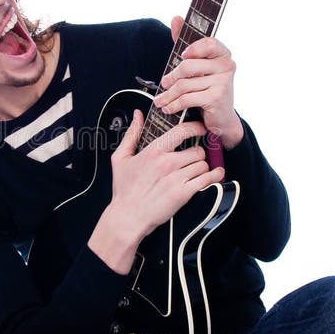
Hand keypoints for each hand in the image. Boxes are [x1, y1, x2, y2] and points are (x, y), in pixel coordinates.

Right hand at [87, 108, 224, 272]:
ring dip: (202, 167)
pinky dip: (213, 177)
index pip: (181, 131)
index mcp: (153, 152)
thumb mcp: (121, 158)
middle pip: (197, 150)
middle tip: (194, 159)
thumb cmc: (124, 190)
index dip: (195, 127)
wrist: (128, 217)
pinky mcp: (183, 193)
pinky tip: (213, 176)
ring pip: (203, 164)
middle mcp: (166, 163)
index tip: (200, 128)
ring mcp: (176, 178)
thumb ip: (132, 134)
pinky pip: (206, 179)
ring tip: (196, 171)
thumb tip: (137, 116)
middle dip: (198, 154)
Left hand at [152, 16, 243, 148]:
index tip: (182, 55)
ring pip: (185, 84)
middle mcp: (227, 66)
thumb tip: (176, 18)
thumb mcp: (197, 65)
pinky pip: (187, 98)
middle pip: (188, 66)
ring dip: (168, 95)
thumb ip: (185, 41)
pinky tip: (167, 108)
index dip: (193, 48)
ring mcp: (224, 82)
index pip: (208, 42)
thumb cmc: (207, 88)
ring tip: (160, 101)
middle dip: (171, 77)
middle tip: (163, 84)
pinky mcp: (217, 98)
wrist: (222, 118)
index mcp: (224, 54)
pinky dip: (174, 105)